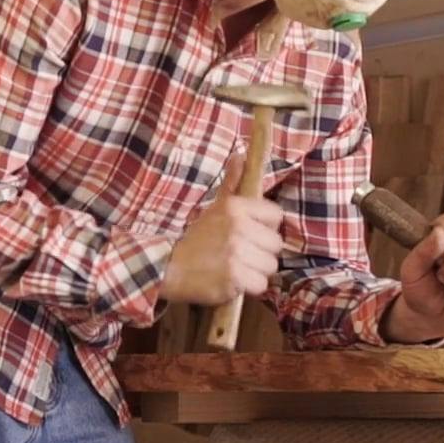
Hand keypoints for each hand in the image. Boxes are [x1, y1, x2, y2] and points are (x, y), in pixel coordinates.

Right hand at [159, 153, 285, 304]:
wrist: (167, 266)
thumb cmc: (195, 239)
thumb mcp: (213, 207)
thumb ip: (232, 182)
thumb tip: (241, 154)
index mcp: (235, 207)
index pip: (276, 216)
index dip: (265, 227)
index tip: (250, 234)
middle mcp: (238, 228)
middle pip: (275, 244)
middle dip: (261, 252)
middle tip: (239, 254)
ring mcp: (237, 254)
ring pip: (270, 266)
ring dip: (256, 271)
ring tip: (234, 268)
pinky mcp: (234, 279)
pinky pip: (260, 285)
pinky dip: (248, 287)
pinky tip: (231, 281)